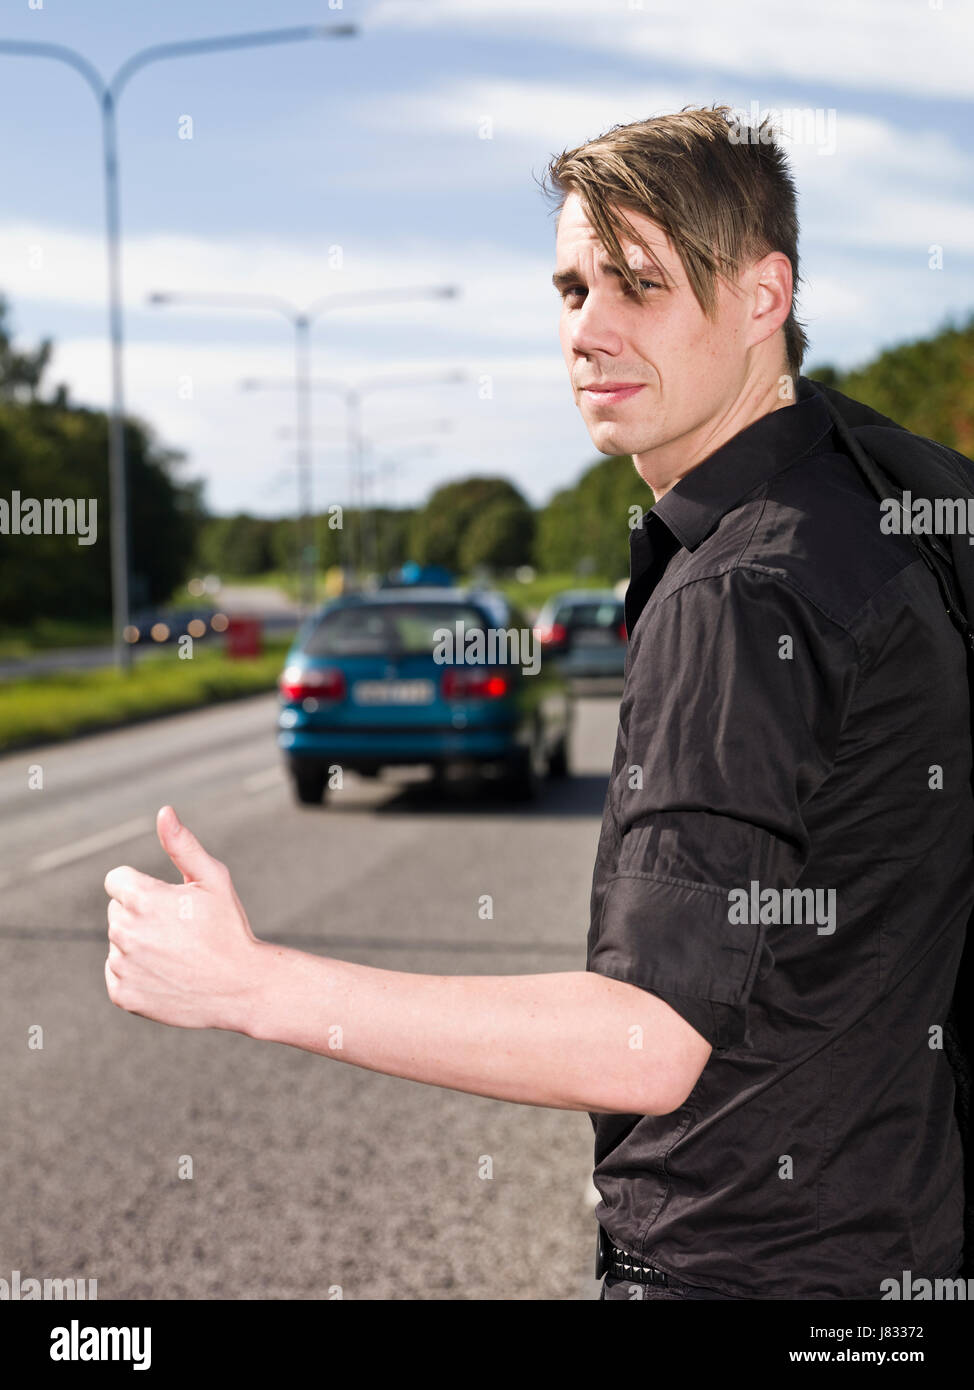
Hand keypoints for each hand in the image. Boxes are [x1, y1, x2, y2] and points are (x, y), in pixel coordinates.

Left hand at [104, 805, 263, 1031]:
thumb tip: (164, 812)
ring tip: (176, 954)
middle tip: (178, 930)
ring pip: (118, 943)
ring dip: (138, 944)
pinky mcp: (122, 994)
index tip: (166, 902)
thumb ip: (183, 845)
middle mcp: (125, 932)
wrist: (241, 987)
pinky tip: (167, 975)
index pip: (116, 880)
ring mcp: (122, 965)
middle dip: (141, 914)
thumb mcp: (213, 880)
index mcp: (142, 898)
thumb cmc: (229, 929)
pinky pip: (117, 973)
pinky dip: (136, 973)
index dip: (143, 887)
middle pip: (117, 911)